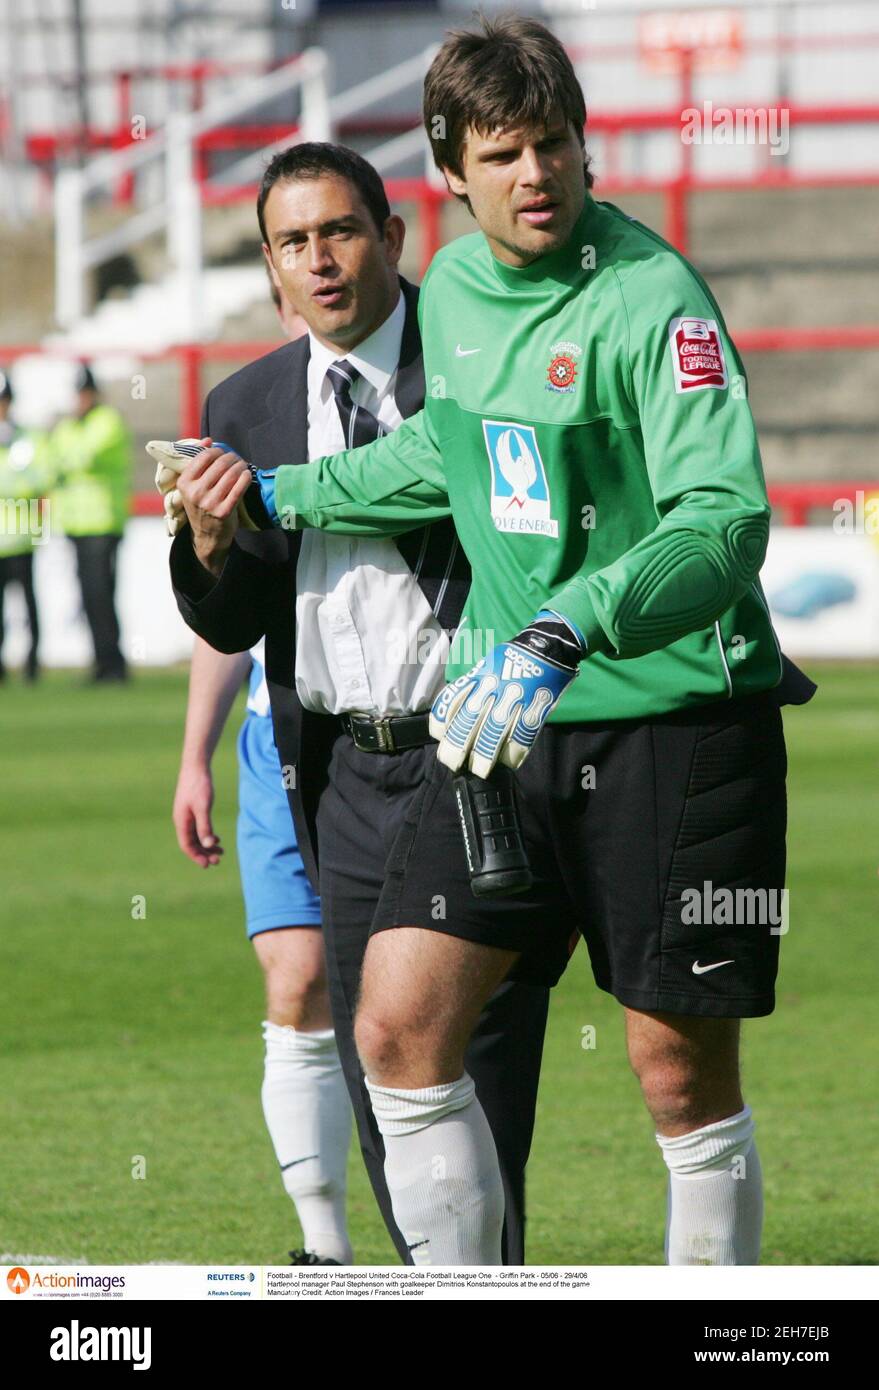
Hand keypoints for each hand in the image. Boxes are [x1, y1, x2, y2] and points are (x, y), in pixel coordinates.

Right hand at [147, 437, 263, 573]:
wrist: (207, 536)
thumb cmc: (201, 506)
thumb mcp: (192, 486)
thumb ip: (198, 463)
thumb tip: (208, 440)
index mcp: (184, 483)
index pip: (203, 457)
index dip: (217, 451)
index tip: (223, 453)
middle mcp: (195, 493)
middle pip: (220, 464)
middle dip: (232, 457)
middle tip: (237, 459)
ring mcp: (210, 503)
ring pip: (231, 474)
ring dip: (240, 465)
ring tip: (243, 465)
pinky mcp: (224, 512)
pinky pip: (239, 488)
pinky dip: (246, 477)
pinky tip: (247, 474)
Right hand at [173, 761, 223, 867]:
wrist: (196, 766)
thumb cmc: (199, 786)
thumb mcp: (203, 807)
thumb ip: (205, 826)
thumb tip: (207, 845)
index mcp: (181, 822)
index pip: (187, 845)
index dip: (196, 856)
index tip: (208, 865)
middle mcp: (182, 821)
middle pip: (192, 843)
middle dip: (204, 853)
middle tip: (218, 860)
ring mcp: (187, 816)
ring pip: (196, 836)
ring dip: (207, 846)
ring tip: (221, 851)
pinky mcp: (193, 810)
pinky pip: (198, 829)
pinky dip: (207, 836)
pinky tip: (216, 839)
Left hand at [429, 609, 586, 777]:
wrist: (548, 645)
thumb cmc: (515, 658)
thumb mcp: (488, 664)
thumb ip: (474, 686)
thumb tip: (457, 714)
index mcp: (479, 675)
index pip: (453, 698)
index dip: (443, 720)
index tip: (439, 736)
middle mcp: (493, 685)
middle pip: (470, 718)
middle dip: (459, 744)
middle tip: (453, 763)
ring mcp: (515, 695)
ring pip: (495, 728)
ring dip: (486, 753)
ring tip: (480, 770)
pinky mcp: (536, 704)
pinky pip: (524, 731)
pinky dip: (516, 750)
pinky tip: (509, 763)